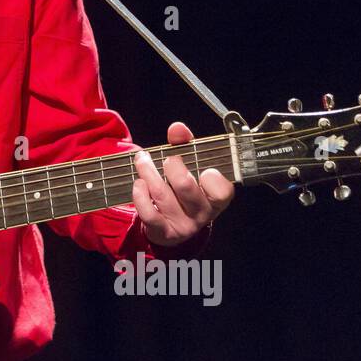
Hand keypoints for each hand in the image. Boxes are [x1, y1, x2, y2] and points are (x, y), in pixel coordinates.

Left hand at [131, 122, 234, 246]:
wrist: (172, 226)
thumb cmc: (184, 191)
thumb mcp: (190, 168)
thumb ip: (185, 146)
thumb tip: (177, 128)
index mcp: (216, 198)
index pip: (222, 191)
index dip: (213, 179)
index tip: (204, 169)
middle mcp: (202, 214)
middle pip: (186, 187)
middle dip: (172, 166)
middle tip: (167, 159)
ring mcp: (183, 225)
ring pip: (162, 196)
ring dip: (148, 172)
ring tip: (142, 160)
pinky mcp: (163, 232)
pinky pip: (149, 214)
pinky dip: (140, 195)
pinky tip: (138, 183)